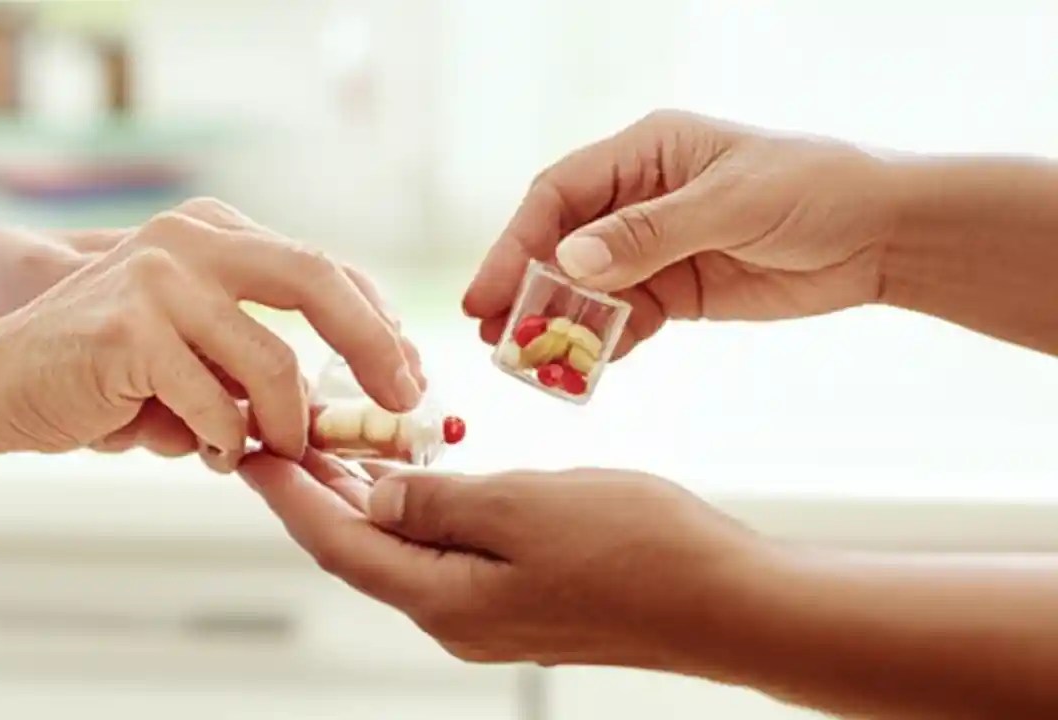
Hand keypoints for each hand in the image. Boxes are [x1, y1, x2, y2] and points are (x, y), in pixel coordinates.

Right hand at [0, 199, 423, 470]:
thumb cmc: (107, 373)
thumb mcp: (196, 345)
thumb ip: (261, 354)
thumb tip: (358, 398)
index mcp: (214, 233)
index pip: (322, 266)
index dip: (378, 319)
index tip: (409, 370)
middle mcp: (191, 238)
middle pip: (318, 281)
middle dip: (376, 347)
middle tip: (405, 401)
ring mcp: (159, 277)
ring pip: (273, 362)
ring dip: (286, 423)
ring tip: (272, 450)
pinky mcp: (131, 327)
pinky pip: (217, 405)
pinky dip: (226, 443)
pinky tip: (210, 453)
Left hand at [238, 452, 765, 669]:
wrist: (728, 601)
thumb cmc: (640, 550)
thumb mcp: (526, 507)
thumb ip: (439, 502)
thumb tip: (375, 497)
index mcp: (445, 598)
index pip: (338, 544)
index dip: (289, 497)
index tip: (250, 452)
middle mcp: (457, 614)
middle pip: (364, 548)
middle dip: (319, 490)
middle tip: (283, 434)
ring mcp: (492, 609)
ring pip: (405, 546)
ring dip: (368, 495)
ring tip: (335, 441)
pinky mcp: (524, 594)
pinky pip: (447, 548)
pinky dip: (420, 506)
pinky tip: (417, 473)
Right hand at [464, 110, 895, 356]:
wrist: (883, 236)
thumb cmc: (814, 191)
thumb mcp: (729, 205)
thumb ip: (648, 234)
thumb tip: (569, 261)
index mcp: (645, 153)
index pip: (559, 194)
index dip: (516, 241)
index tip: (488, 292)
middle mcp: (639, 198)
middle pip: (561, 243)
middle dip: (525, 287)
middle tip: (491, 335)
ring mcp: (655, 248)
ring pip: (587, 288)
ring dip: (558, 323)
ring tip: (527, 361)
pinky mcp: (677, 292)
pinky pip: (624, 319)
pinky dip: (602, 343)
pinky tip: (582, 368)